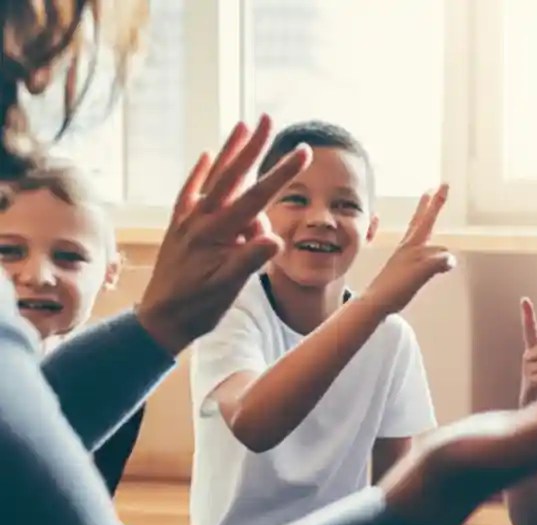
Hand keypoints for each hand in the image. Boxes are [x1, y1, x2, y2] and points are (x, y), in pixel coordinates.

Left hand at [137, 116, 310, 354]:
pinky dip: (199, 173)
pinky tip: (205, 157)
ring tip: (242, 126)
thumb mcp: (228, 288)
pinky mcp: (180, 227)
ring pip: (212, 177)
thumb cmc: (197, 307)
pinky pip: (190, 192)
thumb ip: (250, 260)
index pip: (256, 196)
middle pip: (231, 174)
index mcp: (215, 232)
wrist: (160, 320)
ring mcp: (188, 220)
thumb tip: (275, 238)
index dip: (281, 173)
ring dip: (228, 151)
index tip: (303, 151)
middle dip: (252, 146)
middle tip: (267, 118)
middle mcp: (199, 218)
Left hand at [363, 186, 456, 314]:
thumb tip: (451, 259)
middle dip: (429, 204)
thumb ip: (437, 263)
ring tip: (432, 216)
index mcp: (413, 245)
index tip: (444, 184)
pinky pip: (422, 253)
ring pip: (421, 235)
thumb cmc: (396, 287)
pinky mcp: (404, 269)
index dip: (437, 202)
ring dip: (428, 224)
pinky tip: (428, 252)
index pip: (428, 218)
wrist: (376, 302)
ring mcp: (405, 257)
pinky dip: (429, 248)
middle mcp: (408, 247)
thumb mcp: (421, 273)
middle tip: (434, 189)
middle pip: (421, 220)